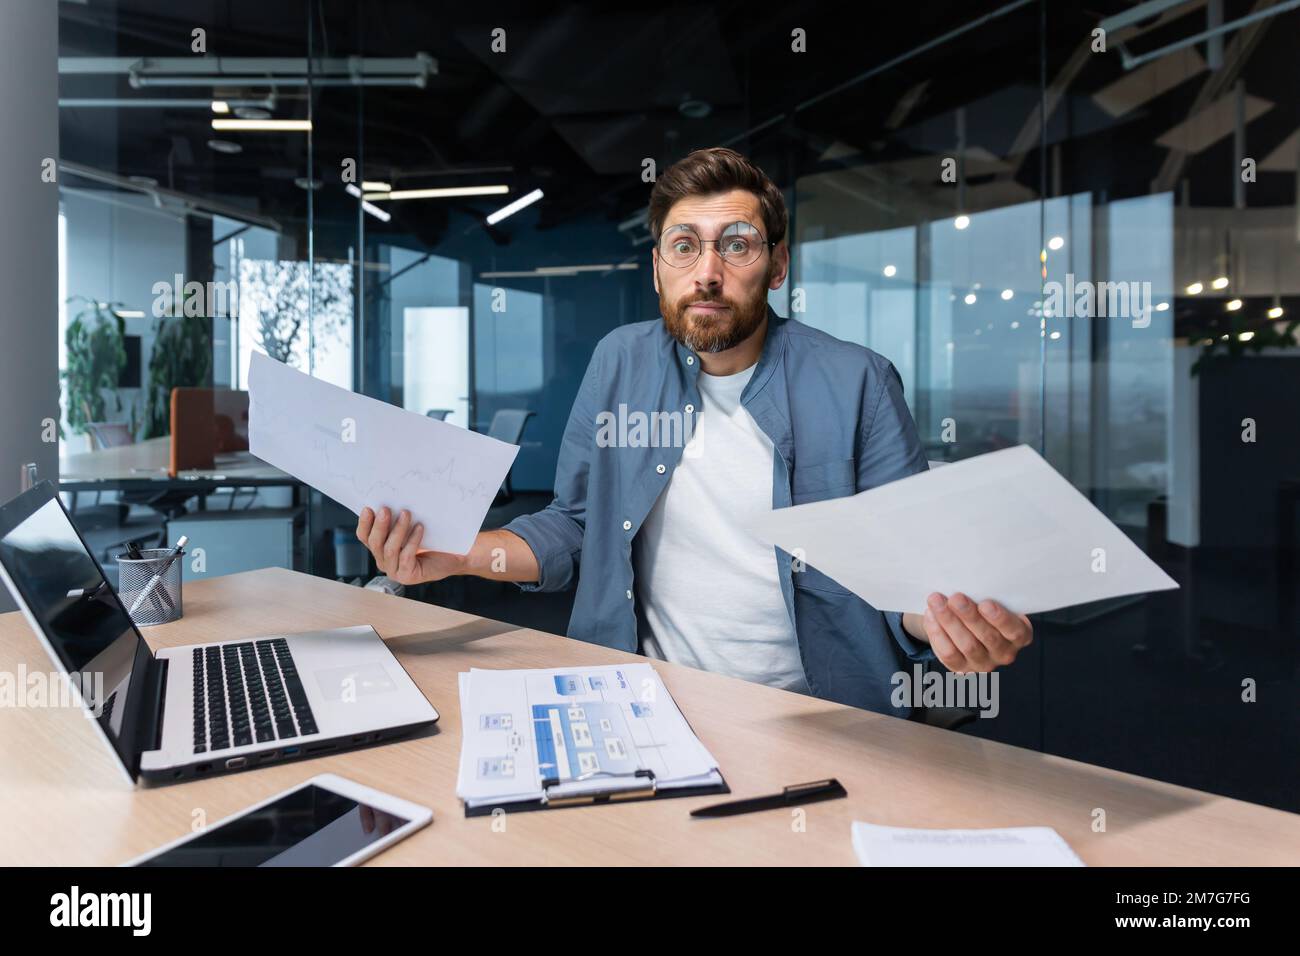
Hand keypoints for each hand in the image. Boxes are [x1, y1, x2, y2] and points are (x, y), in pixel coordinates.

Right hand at [356, 506, 462, 585]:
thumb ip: (397, 518)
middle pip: (374, 543)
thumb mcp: (410, 527)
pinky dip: (412, 540)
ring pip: (389, 549)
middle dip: (379, 525)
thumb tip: (392, 500)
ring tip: (406, 514)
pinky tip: (419, 528)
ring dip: (397, 530)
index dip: (364, 523)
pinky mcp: (408, 576)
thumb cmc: (431, 541)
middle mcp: (384, 561)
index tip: (368, 508)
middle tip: (386, 509)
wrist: (453, 556)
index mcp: (380, 549)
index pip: (364, 537)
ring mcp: (395, 571)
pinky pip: (406, 556)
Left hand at [915, 592, 1031, 673]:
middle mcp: (1005, 653)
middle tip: (955, 597)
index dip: (1000, 618)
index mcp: (1020, 635)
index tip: (985, 603)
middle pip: (987, 637)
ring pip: (966, 645)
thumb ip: (986, 596)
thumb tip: (969, 582)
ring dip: (949, 621)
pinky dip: (937, 633)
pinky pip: (948, 653)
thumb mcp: (992, 601)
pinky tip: (931, 616)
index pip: (1014, 631)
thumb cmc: (983, 608)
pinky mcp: (961, 668)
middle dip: (969, 615)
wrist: (966, 624)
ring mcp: (983, 663)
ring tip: (936, 602)